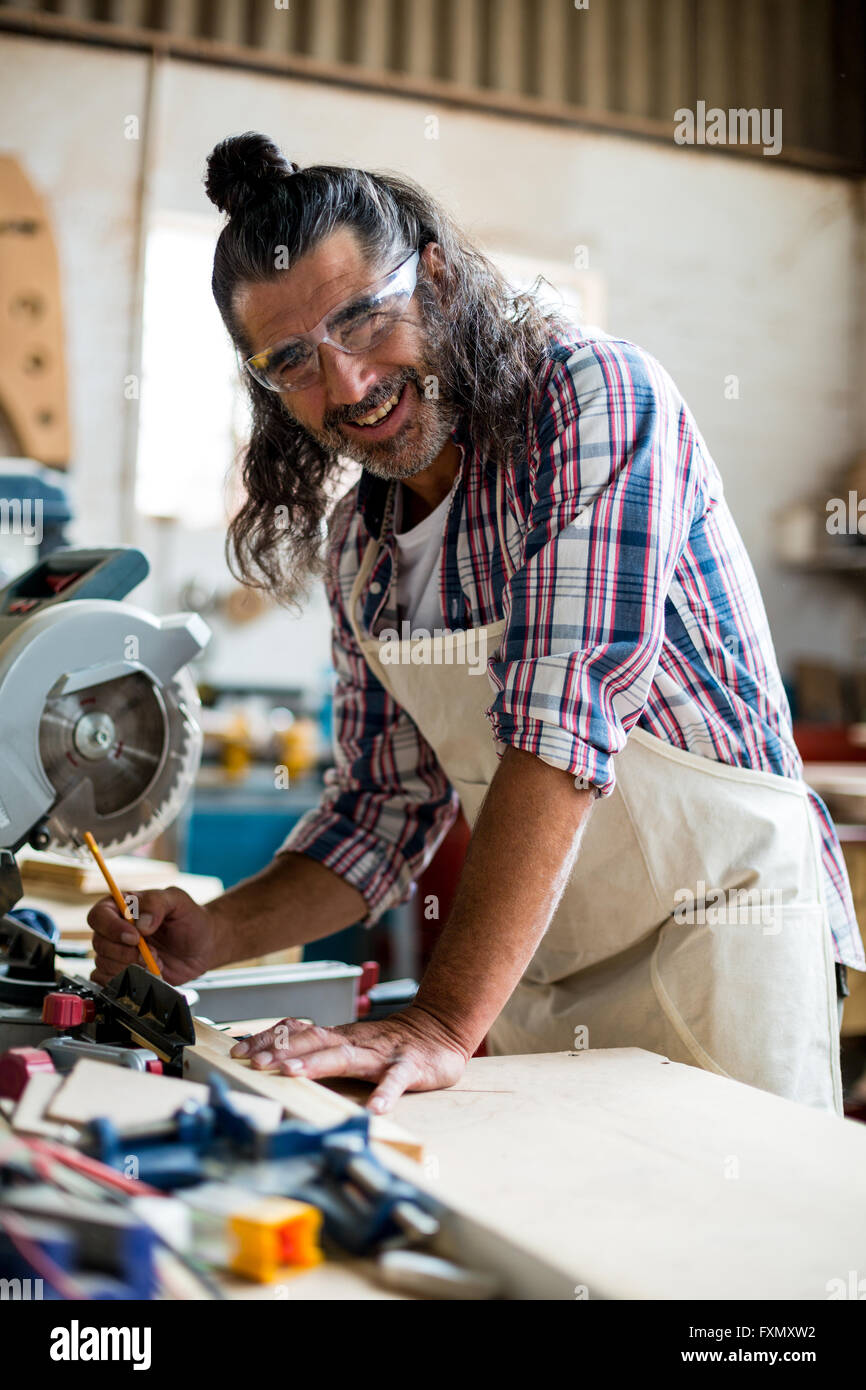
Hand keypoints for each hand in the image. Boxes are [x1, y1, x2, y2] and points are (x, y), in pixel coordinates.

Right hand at [87, 887, 215, 986]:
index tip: (135, 937)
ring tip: (155, 961)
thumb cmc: (189, 919)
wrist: (203, 946)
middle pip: (99, 943)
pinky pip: (106, 980)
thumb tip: (140, 923)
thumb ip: (156, 903)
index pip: (99, 915)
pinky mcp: (123, 972)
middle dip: (125, 952)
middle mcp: (115, 929)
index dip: (112, 928)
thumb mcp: (178, 901)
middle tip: (152, 952)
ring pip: (103, 963)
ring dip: (130, 966)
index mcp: (122, 906)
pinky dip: (124, 980)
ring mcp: (118, 952)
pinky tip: (146, 973)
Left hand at [229, 1005, 469, 1112]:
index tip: (238, 1048)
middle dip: (282, 1050)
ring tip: (294, 1073)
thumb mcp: (351, 1041)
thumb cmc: (391, 1042)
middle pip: (314, 1041)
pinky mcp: (410, 1067)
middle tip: (256, 1062)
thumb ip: (319, 1046)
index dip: (269, 1039)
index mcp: (340, 1037)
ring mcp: (382, 1053)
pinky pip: (396, 1080)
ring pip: (346, 1055)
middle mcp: (356, 1041)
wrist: (439, 1029)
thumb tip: (275, 1053)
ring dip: (318, 1063)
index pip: (298, 1033)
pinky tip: (376, 1109)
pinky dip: (386, 1092)